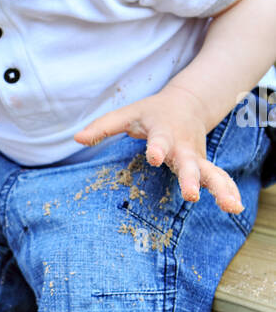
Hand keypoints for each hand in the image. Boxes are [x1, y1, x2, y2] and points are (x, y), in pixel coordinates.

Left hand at [74, 85, 243, 213]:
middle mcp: (183, 146)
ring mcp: (196, 157)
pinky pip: (218, 178)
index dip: (157, 148)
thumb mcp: (127, 114)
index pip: (160, 140)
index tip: (155, 157)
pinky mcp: (204, 165)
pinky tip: (235, 208)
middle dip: (191, 178)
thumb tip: (77, 138)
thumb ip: (103, 127)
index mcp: (164, 132)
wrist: (187, 103)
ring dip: (220, 189)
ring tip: (230, 206)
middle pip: (189, 162)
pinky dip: (228, 191)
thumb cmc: (152, 113)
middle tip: (191, 194)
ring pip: (211, 173)